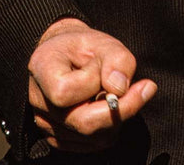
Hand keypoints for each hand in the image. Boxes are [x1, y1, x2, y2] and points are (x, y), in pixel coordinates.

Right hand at [28, 17, 156, 152]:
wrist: (69, 56)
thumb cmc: (84, 47)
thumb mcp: (103, 41)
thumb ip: (116, 59)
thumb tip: (120, 89)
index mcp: (41, 69)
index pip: (65, 93)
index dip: (94, 81)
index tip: (107, 64)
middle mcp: (40, 102)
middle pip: (82, 123)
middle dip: (120, 108)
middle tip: (143, 88)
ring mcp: (48, 124)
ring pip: (92, 137)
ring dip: (117, 116)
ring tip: (121, 92)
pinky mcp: (60, 139)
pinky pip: (93, 144)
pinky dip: (111, 127)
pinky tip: (112, 106)